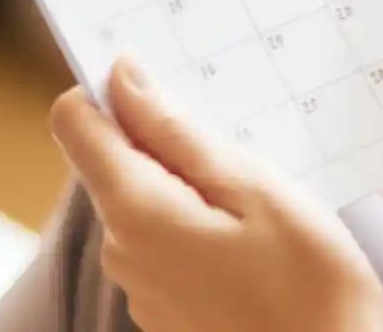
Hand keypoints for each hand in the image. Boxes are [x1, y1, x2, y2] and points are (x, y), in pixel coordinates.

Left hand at [49, 59, 382, 331]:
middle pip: (111, 158)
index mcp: (134, 211)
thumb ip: (175, 132)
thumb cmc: (309, 282)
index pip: (73, 121)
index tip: (164, 82)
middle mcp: (121, 249)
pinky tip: (248, 233)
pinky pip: (162, 237)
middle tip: (236, 141)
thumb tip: (120, 78)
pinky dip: (194, 219)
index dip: (110, 90)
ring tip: (253, 195)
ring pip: (141, 197)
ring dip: (184, 179)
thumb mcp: (253, 187)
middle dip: (161, 136)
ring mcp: (140, 284)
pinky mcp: (165, 305)